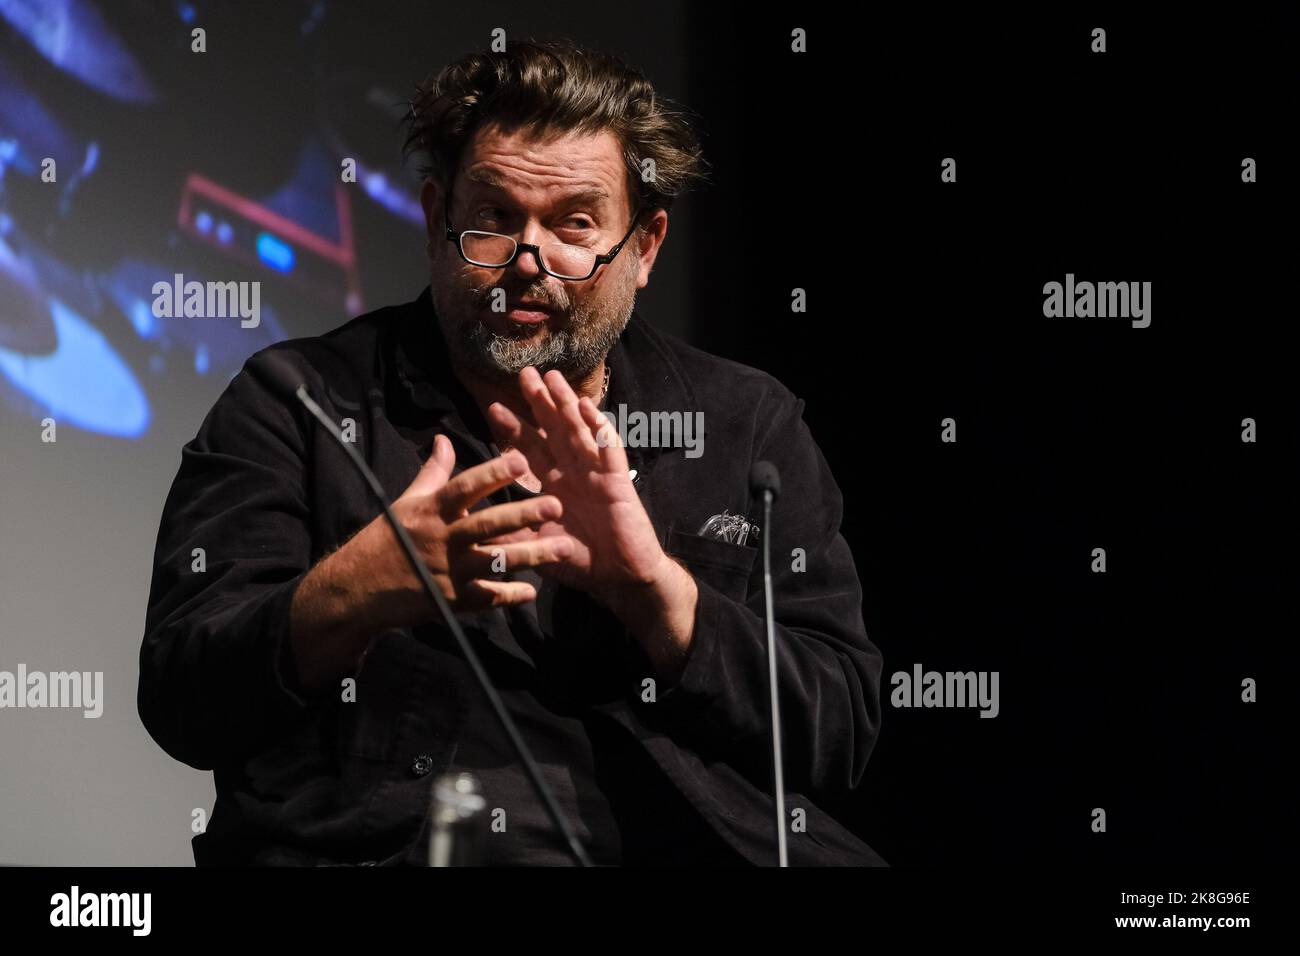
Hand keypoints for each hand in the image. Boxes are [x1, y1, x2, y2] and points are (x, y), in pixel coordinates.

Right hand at [355, 433, 577, 619]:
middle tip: (557, 505)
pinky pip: (486, 598)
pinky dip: (509, 596)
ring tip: (563, 548)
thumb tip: (444, 439)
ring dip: (531, 556)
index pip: (465, 487)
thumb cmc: (386, 538)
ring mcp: (448, 572)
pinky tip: (533, 592)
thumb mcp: (407, 502)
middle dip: (523, 515)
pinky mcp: (451, 601)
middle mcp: (442, 539)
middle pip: (487, 524)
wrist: (357, 588)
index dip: (493, 473)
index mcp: (432, 511)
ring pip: (495, 562)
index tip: (522, 459)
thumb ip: (433, 472)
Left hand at [484, 367, 675, 608]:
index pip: (529, 451)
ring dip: (566, 404)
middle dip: (539, 403)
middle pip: (553, 430)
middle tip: (524, 375)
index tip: (493, 407)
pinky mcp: (617, 480)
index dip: (514, 429)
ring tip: (553, 378)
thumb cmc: (580, 562)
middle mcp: (573, 473)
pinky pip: (608, 449)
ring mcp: (596, 473)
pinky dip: (599, 428)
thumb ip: (512, 532)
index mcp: (553, 486)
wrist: (619, 577)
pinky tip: (587, 408)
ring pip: (579, 430)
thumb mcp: (537, 546)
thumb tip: (477, 525)